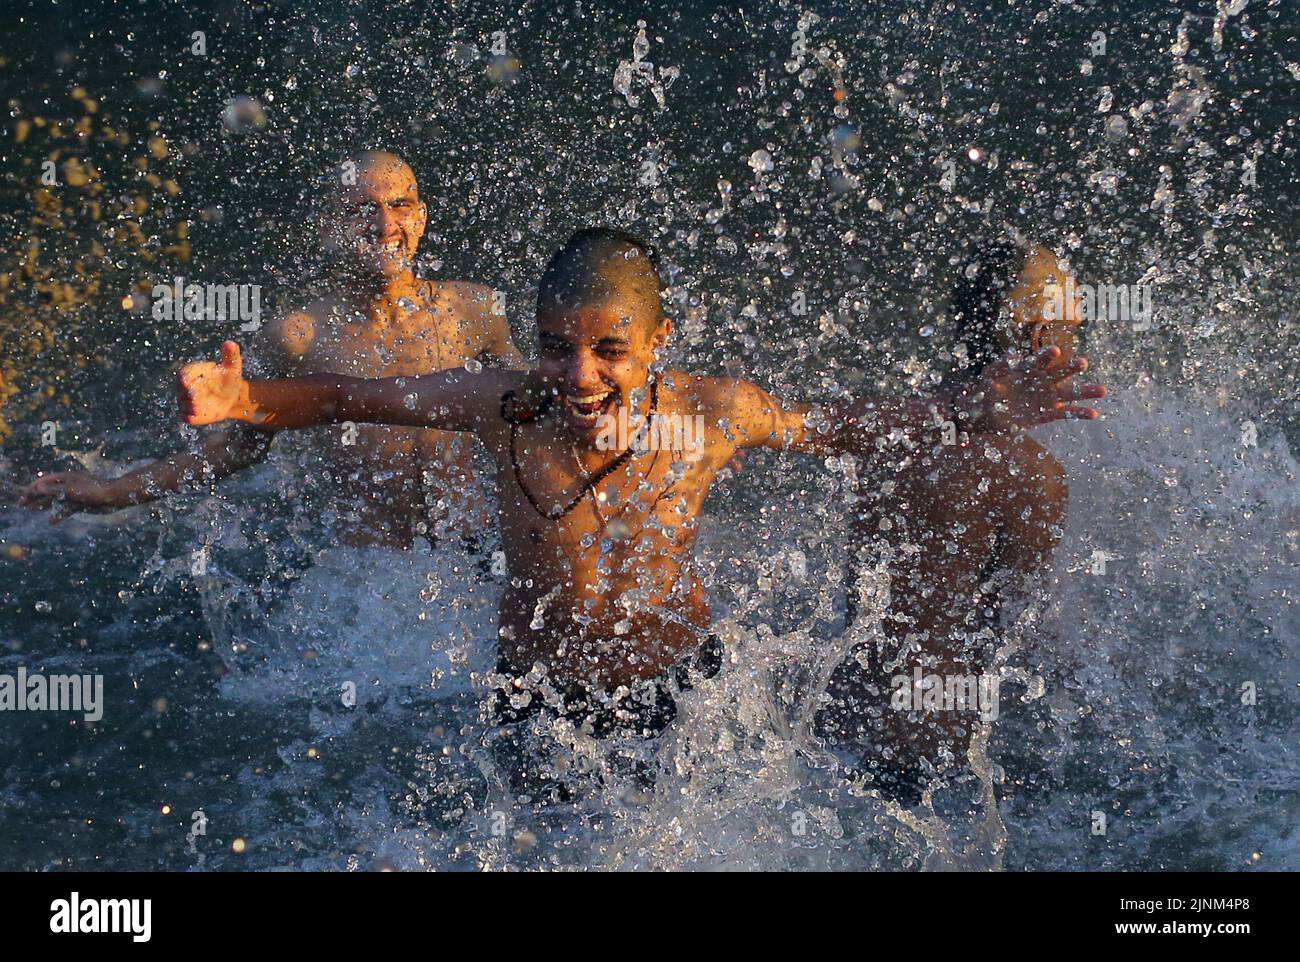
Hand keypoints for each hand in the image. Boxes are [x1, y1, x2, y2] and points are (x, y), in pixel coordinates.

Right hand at [19, 471, 123, 522]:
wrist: (114, 497)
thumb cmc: (93, 490)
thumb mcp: (71, 489)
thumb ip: (54, 490)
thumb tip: (37, 487)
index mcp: (67, 477)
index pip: (46, 481)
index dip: (34, 487)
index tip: (24, 494)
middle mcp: (69, 485)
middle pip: (49, 490)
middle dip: (35, 496)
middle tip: (22, 504)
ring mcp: (75, 495)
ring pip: (56, 500)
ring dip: (44, 505)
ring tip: (32, 510)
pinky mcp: (81, 504)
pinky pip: (67, 509)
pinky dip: (59, 514)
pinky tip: (52, 521)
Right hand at [179, 341, 247, 425]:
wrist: (232, 398)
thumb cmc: (229, 379)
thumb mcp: (232, 367)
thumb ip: (230, 355)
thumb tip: (230, 343)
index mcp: (191, 372)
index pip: (183, 374)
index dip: (189, 377)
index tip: (198, 380)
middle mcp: (184, 387)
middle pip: (181, 390)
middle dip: (190, 393)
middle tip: (201, 394)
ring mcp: (186, 401)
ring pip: (184, 404)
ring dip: (193, 405)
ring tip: (205, 403)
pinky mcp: (189, 414)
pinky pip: (186, 417)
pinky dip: (192, 416)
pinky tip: (203, 412)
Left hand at [958, 347, 1105, 432]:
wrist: (987, 411)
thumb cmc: (987, 389)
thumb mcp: (989, 375)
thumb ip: (999, 366)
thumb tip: (1010, 356)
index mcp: (1030, 368)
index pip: (1040, 359)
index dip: (1047, 355)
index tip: (1055, 351)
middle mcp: (1043, 380)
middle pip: (1061, 372)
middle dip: (1072, 368)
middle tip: (1083, 363)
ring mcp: (1047, 397)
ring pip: (1070, 392)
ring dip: (1086, 391)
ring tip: (1103, 390)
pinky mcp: (1048, 413)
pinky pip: (1067, 413)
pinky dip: (1080, 413)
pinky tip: (1094, 414)